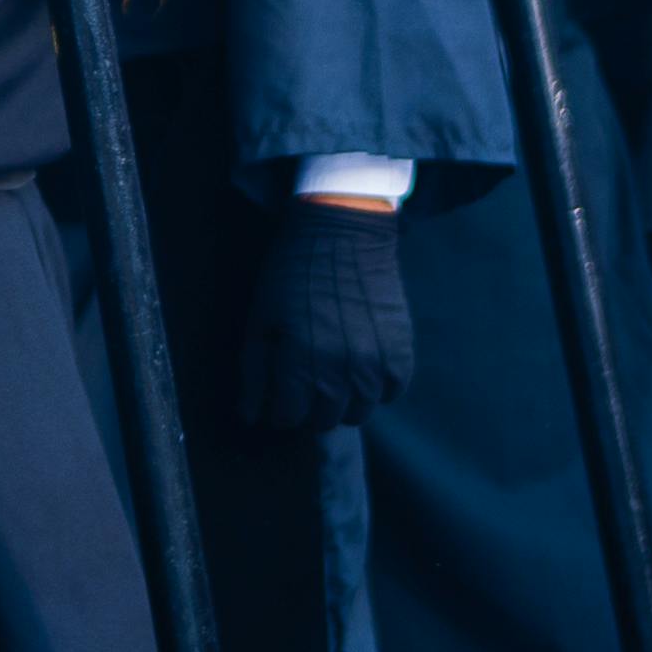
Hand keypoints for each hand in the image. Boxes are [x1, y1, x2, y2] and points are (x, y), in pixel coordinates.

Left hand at [237, 195, 414, 429]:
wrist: (341, 231)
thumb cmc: (292, 273)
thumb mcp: (259, 318)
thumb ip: (253, 372)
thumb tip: (250, 417)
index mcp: (301, 360)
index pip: (289, 416)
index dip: (280, 408)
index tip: (280, 391)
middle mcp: (342, 367)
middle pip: (325, 420)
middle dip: (309, 408)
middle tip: (306, 383)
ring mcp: (376, 361)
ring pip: (359, 412)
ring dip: (344, 401)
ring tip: (334, 375)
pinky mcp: (401, 348)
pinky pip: (392, 391)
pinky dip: (378, 388)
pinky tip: (362, 367)